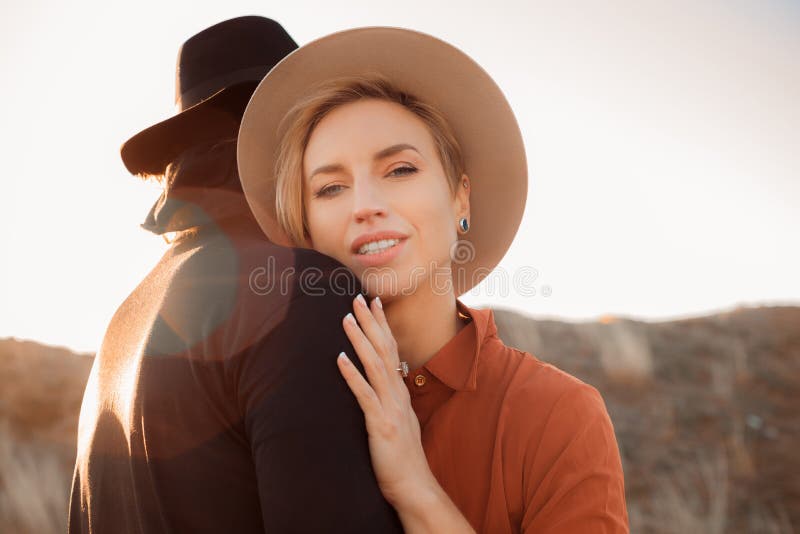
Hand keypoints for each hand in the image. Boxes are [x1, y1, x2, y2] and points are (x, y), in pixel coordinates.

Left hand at [336, 293, 433, 508]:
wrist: (414, 485)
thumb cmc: (403, 456)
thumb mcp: (400, 419)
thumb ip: (393, 398)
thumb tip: (388, 379)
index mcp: (400, 391)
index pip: (392, 350)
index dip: (381, 325)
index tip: (374, 302)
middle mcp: (397, 394)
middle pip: (384, 350)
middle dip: (370, 323)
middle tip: (357, 298)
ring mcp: (390, 408)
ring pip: (374, 366)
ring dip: (360, 341)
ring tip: (345, 319)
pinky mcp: (380, 424)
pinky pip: (364, 395)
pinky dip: (352, 375)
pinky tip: (339, 360)